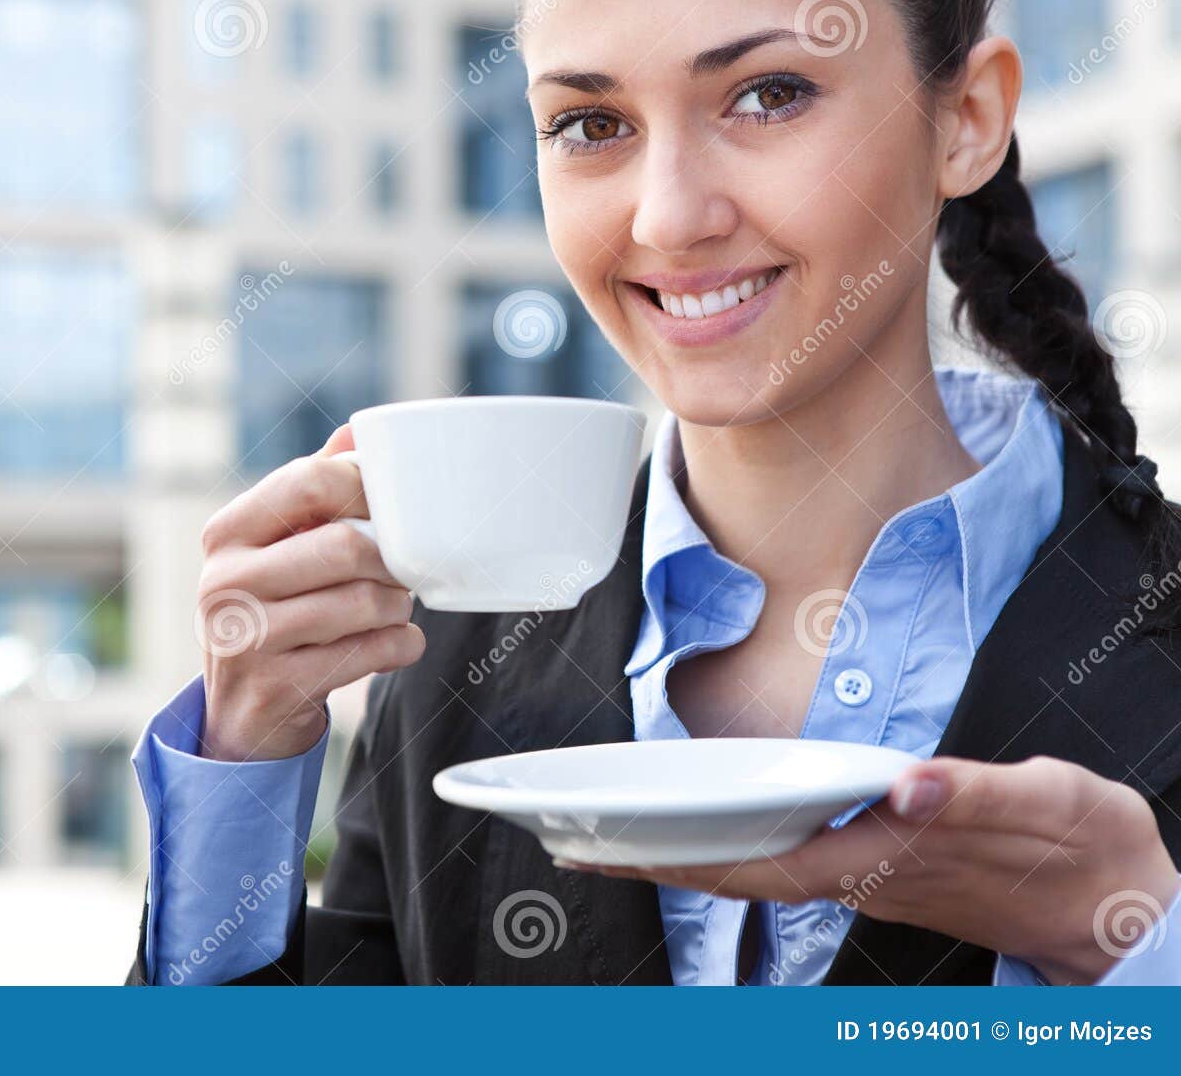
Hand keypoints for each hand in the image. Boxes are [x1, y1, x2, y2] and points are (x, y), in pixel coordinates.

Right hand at [194, 424, 425, 762]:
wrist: (239, 714)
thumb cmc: (269, 612)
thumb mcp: (273, 548)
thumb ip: (311, 489)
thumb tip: (359, 431)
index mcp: (226, 534)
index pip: (309, 482)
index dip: (366, 487)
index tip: (388, 507)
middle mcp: (226, 583)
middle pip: (345, 545)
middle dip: (391, 558)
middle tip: (401, 568)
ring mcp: (248, 639)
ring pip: (365, 602)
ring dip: (398, 605)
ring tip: (394, 606)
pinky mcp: (279, 687)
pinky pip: (373, 652)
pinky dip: (402, 644)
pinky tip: (395, 642)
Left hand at [559, 755, 1178, 983]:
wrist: (1115, 900)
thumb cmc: (1082, 848)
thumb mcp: (1047, 807)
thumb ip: (974, 796)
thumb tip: (906, 787)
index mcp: (889, 859)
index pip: (766, 864)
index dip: (686, 859)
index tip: (616, 851)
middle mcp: (862, 877)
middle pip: (739, 874)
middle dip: (654, 865)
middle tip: (572, 848)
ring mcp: (864, 877)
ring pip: (753, 869)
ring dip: (680, 857)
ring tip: (605, 841)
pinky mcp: (873, 865)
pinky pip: (781, 859)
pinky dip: (727, 847)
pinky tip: (694, 834)